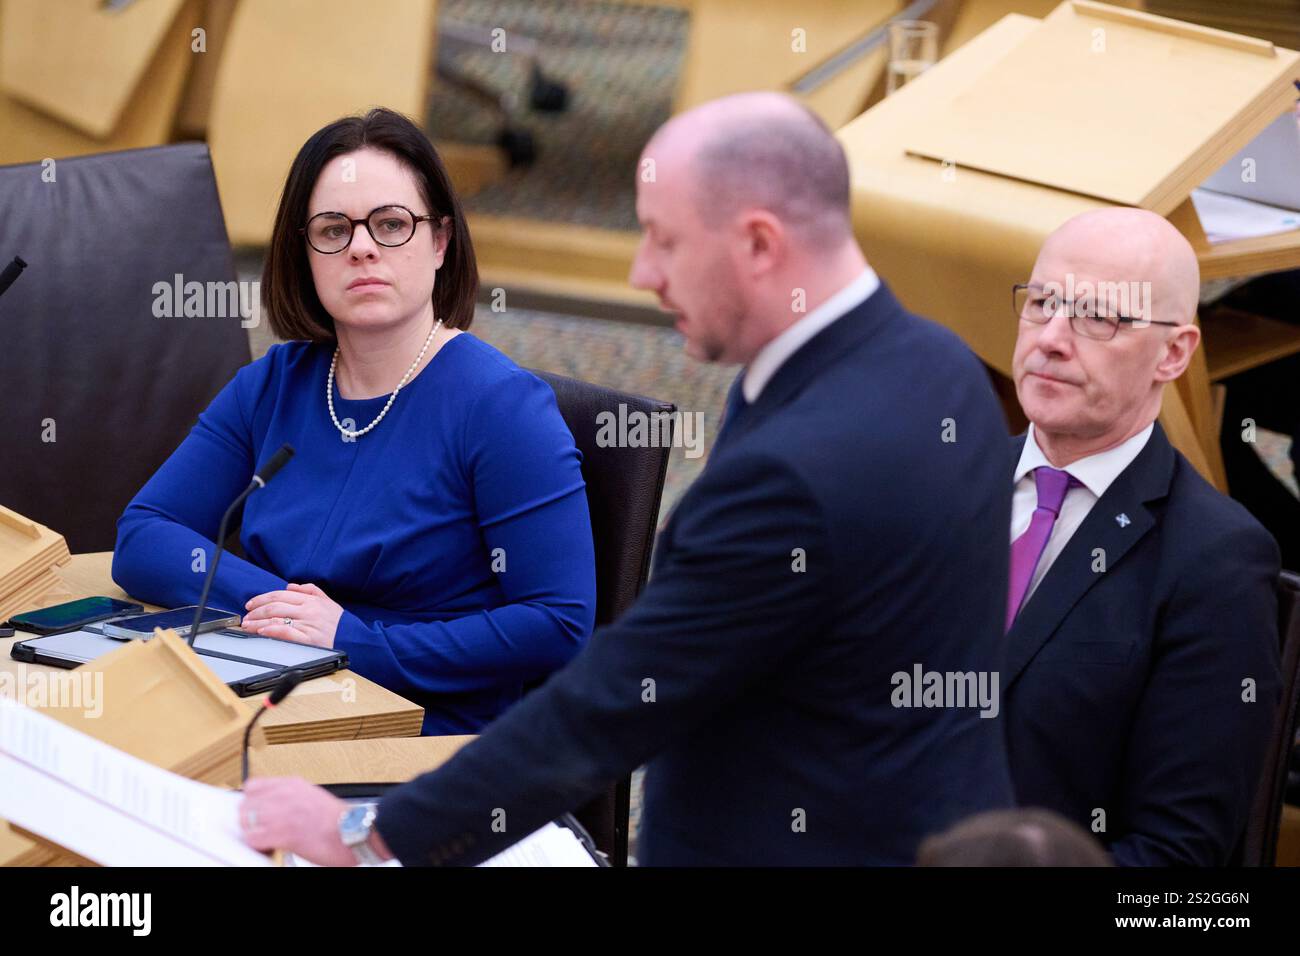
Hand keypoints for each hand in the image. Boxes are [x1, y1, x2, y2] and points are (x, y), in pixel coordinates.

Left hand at [239, 777, 390, 865]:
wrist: (357, 831)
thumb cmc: (342, 820)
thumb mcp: (313, 797)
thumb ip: (291, 799)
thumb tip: (274, 809)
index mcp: (292, 784)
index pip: (252, 786)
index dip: (251, 802)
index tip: (255, 812)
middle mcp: (285, 794)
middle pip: (245, 804)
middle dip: (249, 819)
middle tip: (260, 830)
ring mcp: (282, 812)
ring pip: (245, 820)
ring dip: (252, 832)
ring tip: (265, 840)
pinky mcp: (283, 832)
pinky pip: (253, 838)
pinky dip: (258, 846)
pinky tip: (270, 848)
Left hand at [242, 582, 341, 646]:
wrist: (356, 640)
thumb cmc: (341, 624)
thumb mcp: (329, 602)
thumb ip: (310, 590)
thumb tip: (291, 586)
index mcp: (311, 600)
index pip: (280, 595)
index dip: (262, 598)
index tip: (251, 604)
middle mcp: (308, 610)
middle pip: (275, 606)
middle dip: (256, 611)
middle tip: (246, 617)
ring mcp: (308, 625)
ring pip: (277, 619)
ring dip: (259, 622)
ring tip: (248, 626)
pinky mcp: (309, 640)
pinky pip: (287, 633)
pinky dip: (272, 631)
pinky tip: (263, 631)